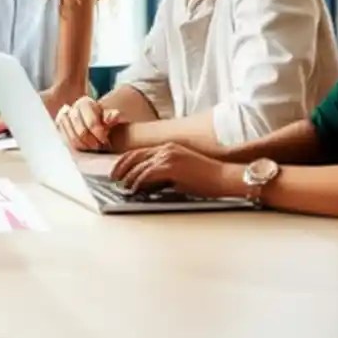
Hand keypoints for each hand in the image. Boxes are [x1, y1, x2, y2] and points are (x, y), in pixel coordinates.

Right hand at [55, 97, 121, 151]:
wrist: (93, 117)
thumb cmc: (103, 117)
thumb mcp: (111, 114)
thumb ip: (113, 116)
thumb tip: (113, 116)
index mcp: (85, 103)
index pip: (92, 123)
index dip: (100, 134)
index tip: (106, 141)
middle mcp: (72, 109)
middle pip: (81, 132)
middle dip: (92, 142)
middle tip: (100, 147)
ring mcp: (64, 119)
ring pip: (72, 139)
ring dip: (85, 146)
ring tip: (94, 148)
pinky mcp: (60, 128)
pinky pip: (66, 141)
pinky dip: (77, 147)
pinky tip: (85, 148)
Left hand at [109, 143, 242, 198]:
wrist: (224, 177)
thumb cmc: (206, 178)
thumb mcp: (181, 173)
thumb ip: (163, 174)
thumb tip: (146, 184)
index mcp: (168, 148)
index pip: (140, 152)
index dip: (126, 161)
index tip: (117, 171)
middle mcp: (166, 149)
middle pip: (134, 156)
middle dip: (120, 167)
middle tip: (113, 178)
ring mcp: (168, 156)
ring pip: (139, 165)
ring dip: (128, 177)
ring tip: (122, 186)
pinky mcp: (171, 166)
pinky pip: (147, 174)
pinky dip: (138, 182)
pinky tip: (134, 189)